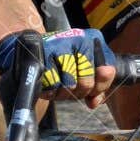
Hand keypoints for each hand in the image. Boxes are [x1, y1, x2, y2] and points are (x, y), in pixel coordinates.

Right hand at [0, 27, 116, 109]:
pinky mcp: (44, 53)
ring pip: (70, 84)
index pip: (108, 71)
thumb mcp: (83, 72)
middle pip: (87, 82)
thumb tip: (95, 102)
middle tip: (70, 88)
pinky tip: (47, 84)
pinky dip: (50, 91)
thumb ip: (95, 88)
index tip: (91, 91)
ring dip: (62, 93)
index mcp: (95, 41)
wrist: (31, 49)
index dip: (99, 87)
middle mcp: (80, 38)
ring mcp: (62, 44)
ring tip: (57, 85)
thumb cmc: (62, 63)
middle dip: (78, 92)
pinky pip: (52, 83)